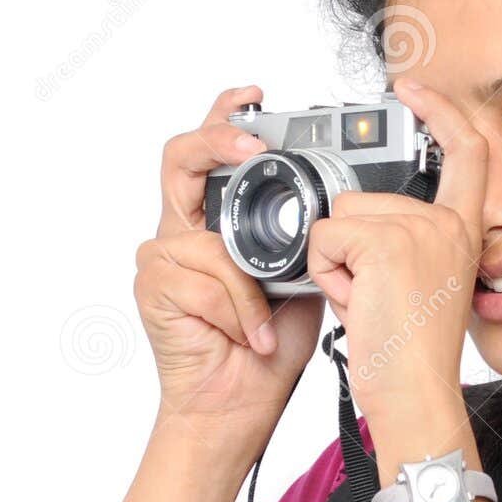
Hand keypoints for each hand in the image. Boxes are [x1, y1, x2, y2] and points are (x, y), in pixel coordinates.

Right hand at [137, 86, 323, 446]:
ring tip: (265, 321)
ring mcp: (163, 258)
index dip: (227, 117)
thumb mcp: (305, 279)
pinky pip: (206, 280)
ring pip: (208, 238)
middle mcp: (185, 231)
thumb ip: (308, 237)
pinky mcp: (154, 287)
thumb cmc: (270, 345)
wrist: (240, 404)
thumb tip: (347, 202)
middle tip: (253, 148)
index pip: (215, 152)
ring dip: (248, 287)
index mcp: (222, 222)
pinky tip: (248, 336)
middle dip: (218, 144)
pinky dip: (238, 312)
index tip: (256, 98)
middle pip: (181, 159)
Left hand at [307, 76, 482, 425]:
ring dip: (337, 263)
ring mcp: (417, 229)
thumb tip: (357, 217)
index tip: (413, 89)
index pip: (466, 152)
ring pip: (338, 216)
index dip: (440, 112)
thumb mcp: (421, 284)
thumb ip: (405, 241)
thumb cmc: (412, 354)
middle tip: (375, 295)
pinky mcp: (385, 241)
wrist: (415, 392)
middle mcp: (446, 223)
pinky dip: (327, 274)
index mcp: (460, 232)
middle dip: (349, 245)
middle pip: (364, 195)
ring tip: (368, 301)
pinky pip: (325, 238)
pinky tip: (357, 302)